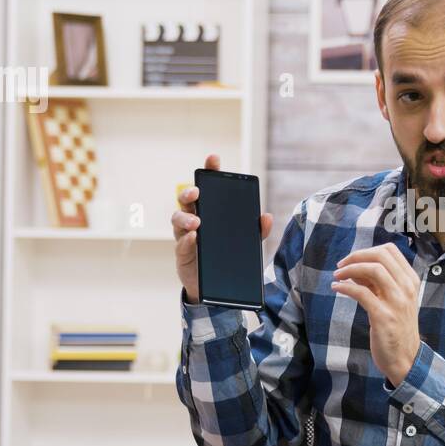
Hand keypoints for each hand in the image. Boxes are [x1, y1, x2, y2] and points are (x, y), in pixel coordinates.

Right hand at [173, 153, 273, 303]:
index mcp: (209, 211)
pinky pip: (181, 243)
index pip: (207, 187)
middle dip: (189, 192)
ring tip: (197, 222)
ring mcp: (185, 235)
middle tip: (196, 192)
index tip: (213, 158)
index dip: (209, 171)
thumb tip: (266, 217)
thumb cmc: (227, 255)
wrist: (217, 287)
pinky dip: (187, 239)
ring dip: (186, 218)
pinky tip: (194, 237)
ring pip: (178, 219)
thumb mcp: (247, 243)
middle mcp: (195, 219)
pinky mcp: (182, 253)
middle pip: (186, 200)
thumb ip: (256, 230)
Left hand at [331, 243, 420, 386]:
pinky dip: (345, 287)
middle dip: (355, 256)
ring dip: (349, 269)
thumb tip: (354, 268)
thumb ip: (377, 283)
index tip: (352, 259)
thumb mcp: (393, 300)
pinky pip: (361, 293)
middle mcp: (406, 288)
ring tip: (337, 276)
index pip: (390, 250)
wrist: (405, 358)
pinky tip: (336, 288)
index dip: (367, 251)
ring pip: (372, 270)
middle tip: (340, 266)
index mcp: (410, 281)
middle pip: (380, 256)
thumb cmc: (397, 328)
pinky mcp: (383, 316)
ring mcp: (396, 302)